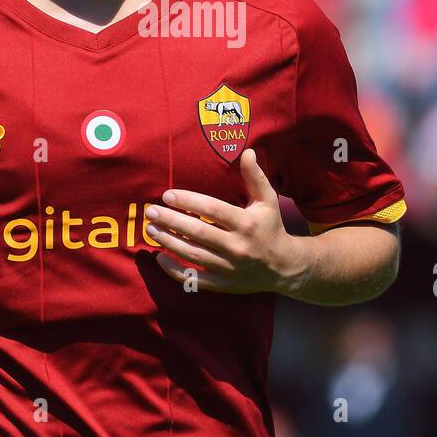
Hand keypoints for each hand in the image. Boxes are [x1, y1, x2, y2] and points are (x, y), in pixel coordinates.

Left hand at [144, 148, 307, 294]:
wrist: (285, 267)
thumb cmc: (271, 227)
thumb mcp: (268, 200)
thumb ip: (255, 176)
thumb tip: (247, 151)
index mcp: (246, 223)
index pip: (211, 209)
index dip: (188, 201)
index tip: (167, 195)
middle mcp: (237, 246)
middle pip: (198, 232)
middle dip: (171, 221)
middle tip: (152, 212)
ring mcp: (229, 268)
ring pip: (193, 255)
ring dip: (169, 242)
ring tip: (151, 230)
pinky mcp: (223, 284)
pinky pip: (195, 279)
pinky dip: (175, 270)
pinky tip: (160, 257)